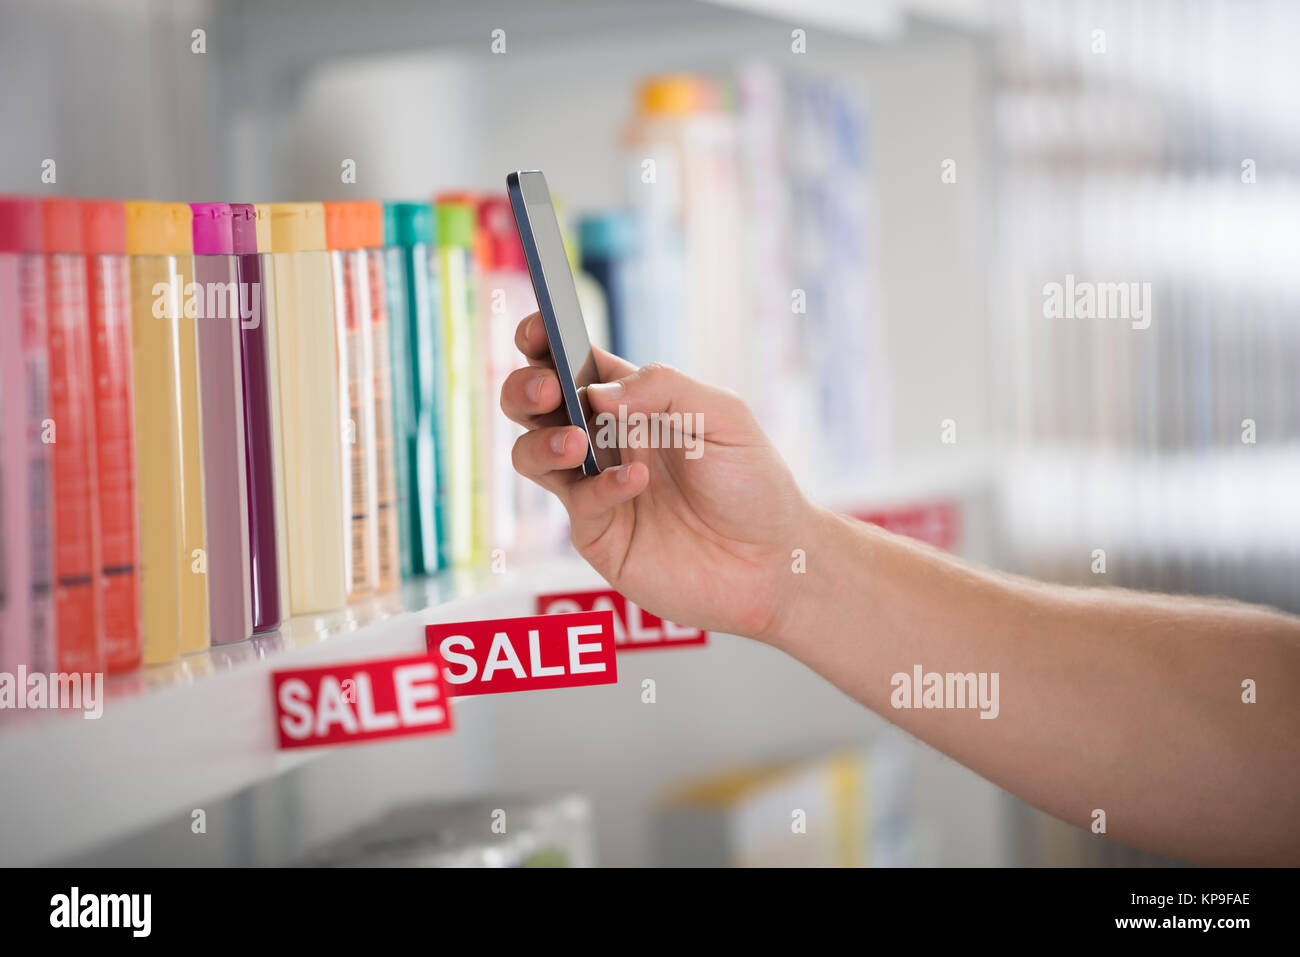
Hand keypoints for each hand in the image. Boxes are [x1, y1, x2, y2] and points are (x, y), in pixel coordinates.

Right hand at [500, 313, 814, 640]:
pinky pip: (579, 503)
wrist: (773, 560)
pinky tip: (636, 481)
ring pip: (531, 456)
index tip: (536, 329)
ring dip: (541, 443)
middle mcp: (603, 441)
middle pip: (533, 405)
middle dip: (524, 389)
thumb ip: (663, 389)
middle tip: (547, 390)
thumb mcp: (723, 416)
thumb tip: (596, 391)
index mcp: (629, 401)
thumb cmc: (752, 482)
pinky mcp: (599, 534)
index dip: (544, 340)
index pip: (571, 362)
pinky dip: (602, 488)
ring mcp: (595, 487)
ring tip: (576, 443)